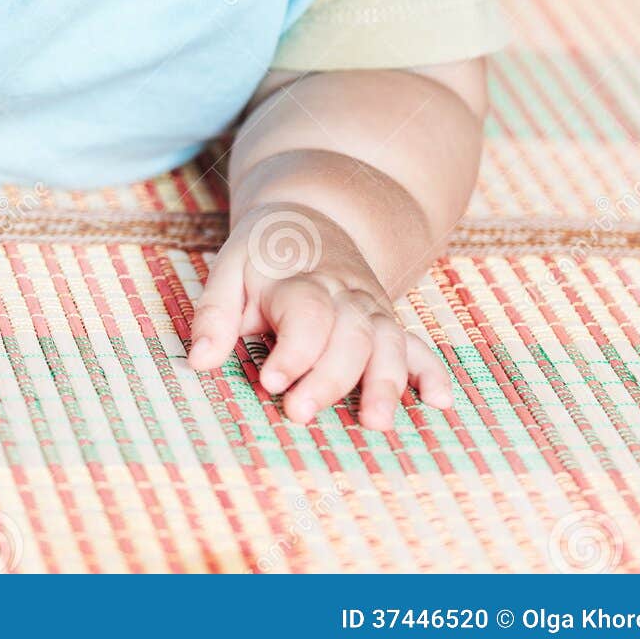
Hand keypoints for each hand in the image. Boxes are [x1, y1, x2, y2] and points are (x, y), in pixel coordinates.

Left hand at [187, 204, 454, 429]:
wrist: (313, 214)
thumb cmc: (264, 253)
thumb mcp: (229, 267)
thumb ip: (214, 313)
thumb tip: (200, 362)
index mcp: (300, 279)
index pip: (306, 313)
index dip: (293, 350)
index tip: (271, 382)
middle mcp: (343, 293)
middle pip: (349, 334)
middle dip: (330, 376)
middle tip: (300, 413)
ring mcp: (371, 308)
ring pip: (388, 342)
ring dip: (386, 382)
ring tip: (376, 424)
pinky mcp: (387, 323)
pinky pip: (416, 345)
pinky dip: (431, 372)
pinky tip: (440, 402)